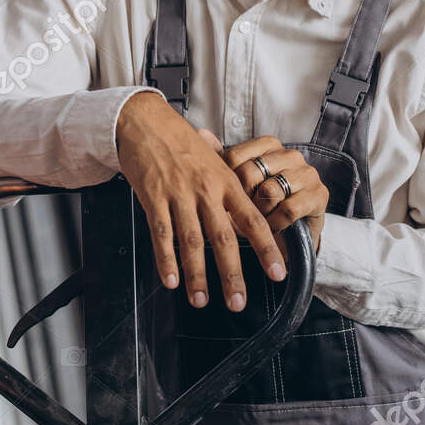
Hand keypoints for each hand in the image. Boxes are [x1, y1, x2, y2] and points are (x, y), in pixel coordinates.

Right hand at [115, 91, 285, 312]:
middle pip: (223, 239)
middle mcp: (206, 190)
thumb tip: (244, 219)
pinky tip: (171, 280)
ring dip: (197, 276)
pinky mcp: (153, 198)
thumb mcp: (213, 159)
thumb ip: (227, 188)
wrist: (146, 122)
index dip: (267, 248)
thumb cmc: (180, 141)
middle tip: (238, 302)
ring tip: (201, 300)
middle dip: (232, 274)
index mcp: (225, 181)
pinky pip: (161, 234)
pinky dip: (166, 260)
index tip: (278, 273)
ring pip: (191, 243)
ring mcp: (178, 195)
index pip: (253, 219)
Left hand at [214, 134, 326, 255]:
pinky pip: (287, 209)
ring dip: (259, 213)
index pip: (234, 157)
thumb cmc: (261, 204)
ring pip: (269, 191)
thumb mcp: (238, 182)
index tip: (228, 196)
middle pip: (250, 174)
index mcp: (270, 145)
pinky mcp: (319, 195)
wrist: (292, 235)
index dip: (225, 182)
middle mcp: (291, 155)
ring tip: (260, 219)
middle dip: (242, 199)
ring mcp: (307, 173)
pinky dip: (275, 223)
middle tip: (244, 212)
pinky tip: (273, 227)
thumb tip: (200, 132)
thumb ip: (221, 158)